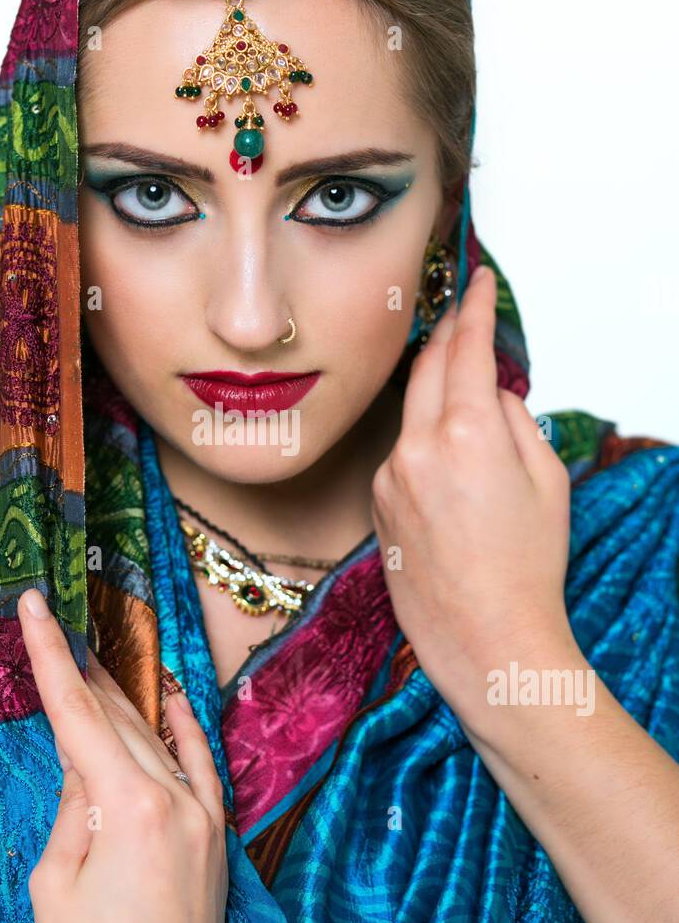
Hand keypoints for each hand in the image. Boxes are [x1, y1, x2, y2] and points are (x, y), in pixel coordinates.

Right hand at [16, 589, 227, 922]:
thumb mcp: (55, 881)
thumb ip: (73, 805)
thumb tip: (83, 760)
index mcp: (128, 806)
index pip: (80, 714)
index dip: (53, 656)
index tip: (38, 605)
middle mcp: (177, 800)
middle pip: (118, 722)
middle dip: (83, 676)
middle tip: (57, 627)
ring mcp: (206, 817)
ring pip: (156, 741)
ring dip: (122, 703)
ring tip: (93, 662)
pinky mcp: (220, 838)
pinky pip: (204, 765)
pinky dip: (185, 728)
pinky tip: (171, 695)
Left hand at [371, 265, 575, 714]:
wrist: (487, 640)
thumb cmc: (527, 568)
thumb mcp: (547, 480)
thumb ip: (514, 420)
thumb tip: (490, 396)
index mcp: (468, 432)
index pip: (466, 347)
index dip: (474, 307)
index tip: (477, 282)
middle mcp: (417, 446)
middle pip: (428, 367)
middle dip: (447, 334)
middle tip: (463, 312)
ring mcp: (389, 477)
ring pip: (412, 413)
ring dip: (435, 393)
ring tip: (464, 390)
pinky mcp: (375, 506)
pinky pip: (400, 455)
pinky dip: (422, 442)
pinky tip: (448, 467)